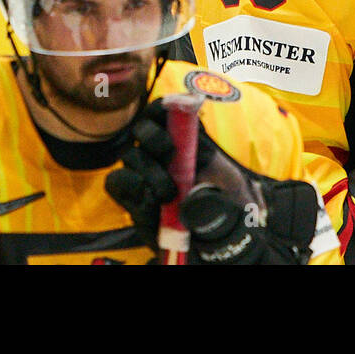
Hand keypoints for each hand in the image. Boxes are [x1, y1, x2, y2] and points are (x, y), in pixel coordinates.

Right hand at [106, 98, 323, 263]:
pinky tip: (150, 203)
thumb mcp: (236, 198)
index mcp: (190, 143)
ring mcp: (146, 175)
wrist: (220, 249)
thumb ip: (220, 191)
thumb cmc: (229, 216)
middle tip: (169, 152)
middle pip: (144, 128)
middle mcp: (164, 155)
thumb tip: (193, 195)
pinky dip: (131, 189)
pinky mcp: (134, 199)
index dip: (167, 105)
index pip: (170, 112)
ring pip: (131, 156)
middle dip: (154, 136)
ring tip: (168, 193)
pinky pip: (118, 183)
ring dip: (147, 169)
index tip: (172, 107)